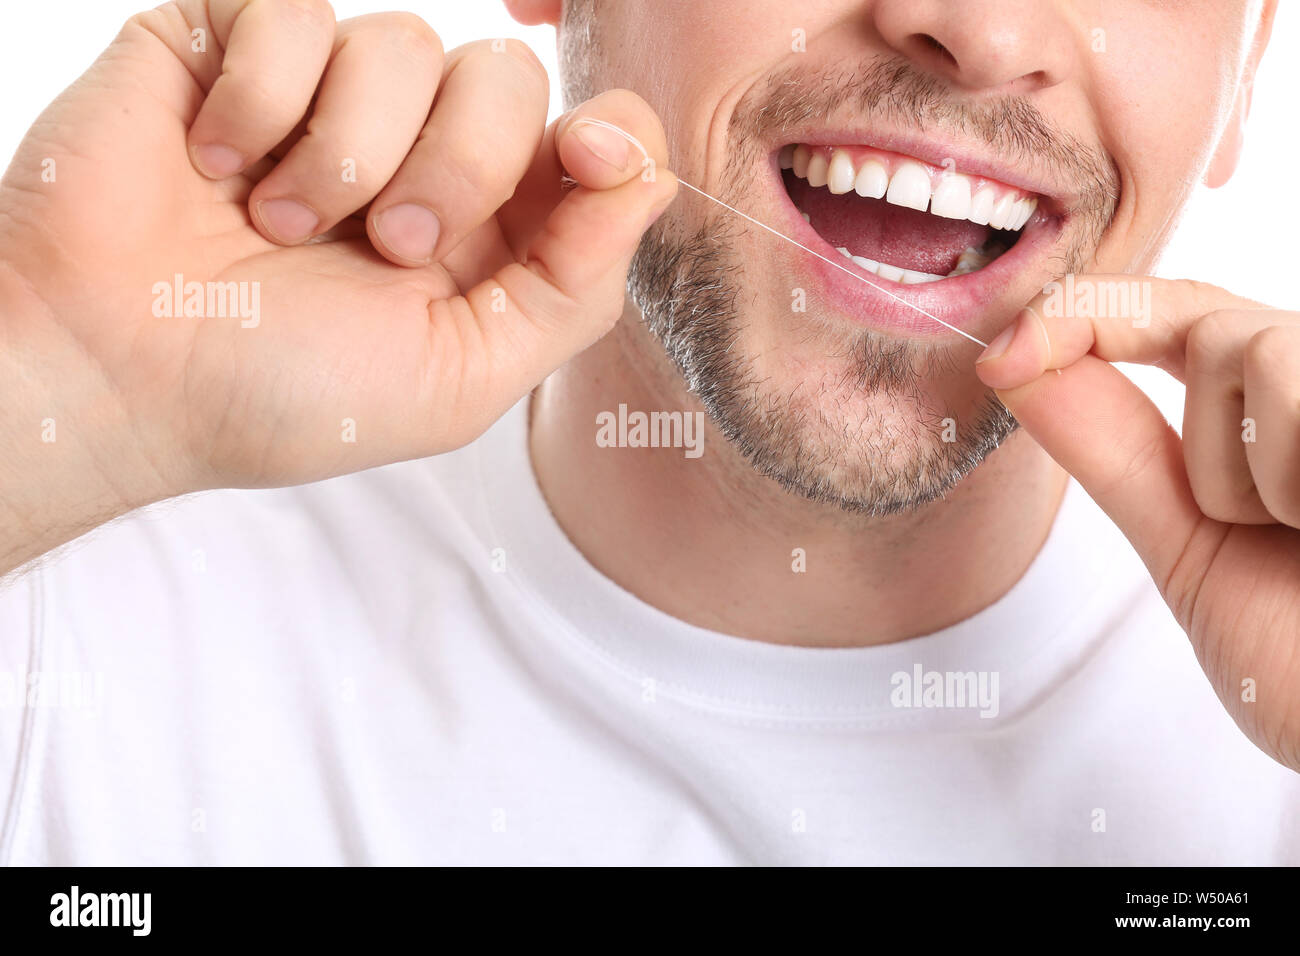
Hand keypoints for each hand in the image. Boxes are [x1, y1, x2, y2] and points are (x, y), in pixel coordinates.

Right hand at [0, 0, 673, 524]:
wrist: (115, 374)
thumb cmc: (280, 394)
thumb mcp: (458, 380)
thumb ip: (571, 288)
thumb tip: (645, 179)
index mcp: (487, 237)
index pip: (595, 141)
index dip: (611, 137)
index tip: (584, 159)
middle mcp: (420, 155)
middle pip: (510, 80)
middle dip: (459, 168)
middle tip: (385, 245)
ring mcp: (330, 94)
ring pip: (406, 43)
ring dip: (345, 152)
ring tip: (279, 223)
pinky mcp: (240, 43)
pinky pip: (298, 11)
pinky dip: (260, 98)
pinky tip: (215, 162)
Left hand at [976, 276, 1299, 771]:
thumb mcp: (1192, 545)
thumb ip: (1114, 448)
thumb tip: (1012, 359)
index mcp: (1287, 414)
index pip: (1179, 317)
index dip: (1084, 316)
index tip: (1004, 355)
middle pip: (1211, 326)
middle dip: (1203, 443)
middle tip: (1269, 532)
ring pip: (1252, 349)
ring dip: (1252, 476)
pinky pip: (1292, 381)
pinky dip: (1290, 481)